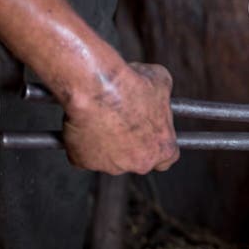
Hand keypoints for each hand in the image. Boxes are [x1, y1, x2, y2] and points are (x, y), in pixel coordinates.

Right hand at [62, 62, 178, 174]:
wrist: (98, 87)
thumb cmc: (132, 85)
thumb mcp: (162, 82)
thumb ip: (163, 97)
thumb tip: (157, 92)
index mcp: (163, 148)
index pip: (166, 158)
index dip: (157, 145)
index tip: (151, 136)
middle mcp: (139, 163)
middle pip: (137, 159)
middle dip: (131, 143)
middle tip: (123, 121)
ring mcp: (110, 166)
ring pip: (109, 158)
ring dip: (107, 143)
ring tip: (102, 118)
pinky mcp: (83, 162)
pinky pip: (83, 154)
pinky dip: (82, 142)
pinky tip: (84, 123)